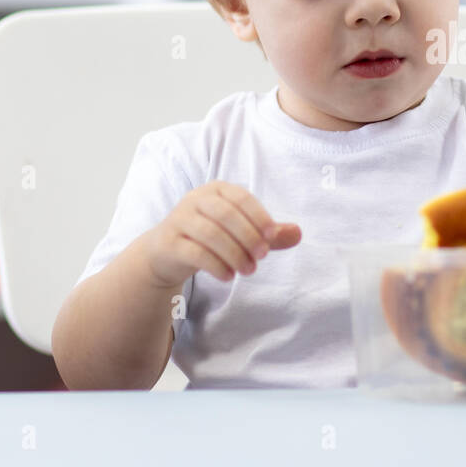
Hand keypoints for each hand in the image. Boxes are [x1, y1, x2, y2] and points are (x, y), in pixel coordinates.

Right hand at [144, 182, 300, 286]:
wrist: (166, 252)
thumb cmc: (211, 238)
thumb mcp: (242, 233)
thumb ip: (269, 234)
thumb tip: (298, 234)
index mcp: (216, 190)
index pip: (241, 198)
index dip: (259, 216)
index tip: (271, 237)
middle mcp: (195, 199)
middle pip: (226, 214)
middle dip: (248, 237)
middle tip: (261, 257)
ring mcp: (179, 219)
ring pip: (210, 234)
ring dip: (234, 254)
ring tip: (248, 271)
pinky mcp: (169, 242)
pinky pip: (195, 252)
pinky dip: (216, 266)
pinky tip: (229, 277)